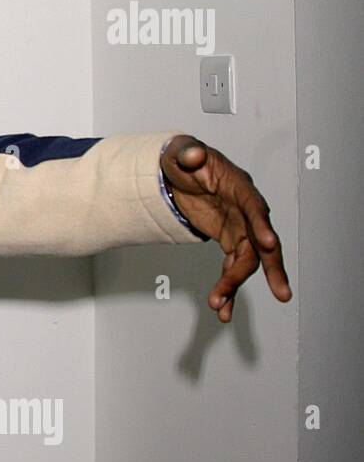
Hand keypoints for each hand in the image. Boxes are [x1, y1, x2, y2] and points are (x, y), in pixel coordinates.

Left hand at [160, 135, 291, 322]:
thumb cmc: (186, 159)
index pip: (255, 207)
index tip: (269, 243)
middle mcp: (246, 211)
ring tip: (221, 307)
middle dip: (271, 268)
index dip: (262, 225)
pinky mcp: (229, 240)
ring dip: (236, 284)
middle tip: (281, 292)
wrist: (179, 171)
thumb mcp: (182, 153)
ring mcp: (239, 228)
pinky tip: (222, 308)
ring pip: (247, 261)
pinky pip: (232, 267)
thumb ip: (187, 154)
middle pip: (262, 242)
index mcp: (239, 187)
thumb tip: (192, 155)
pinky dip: (228, 287)